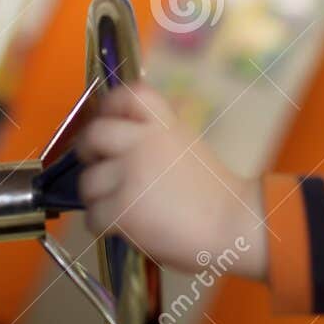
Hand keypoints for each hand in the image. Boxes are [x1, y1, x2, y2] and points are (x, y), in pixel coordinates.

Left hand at [76, 81, 266, 278]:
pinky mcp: (123, 208)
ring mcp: (131, 174)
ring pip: (88, 181)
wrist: (235, 225)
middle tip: (97, 164)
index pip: (127, 95)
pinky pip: (92, 216)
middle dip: (88, 151)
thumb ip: (161, 139)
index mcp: (165, 125)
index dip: (110, 106)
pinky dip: (102, 225)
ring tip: (115, 206)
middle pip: (94, 134)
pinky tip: (121, 228)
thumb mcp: (192, 148)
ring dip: (97, 196)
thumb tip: (126, 143)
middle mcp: (144, 142)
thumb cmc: (220, 195)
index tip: (108, 120)